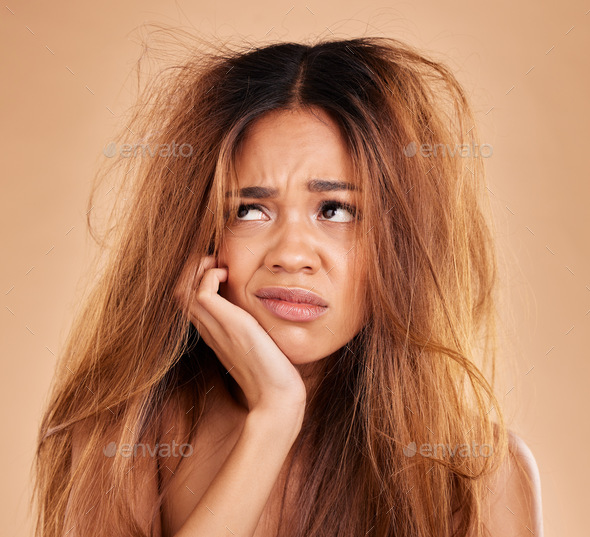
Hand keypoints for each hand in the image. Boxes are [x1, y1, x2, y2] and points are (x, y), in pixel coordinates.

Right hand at [173, 253, 306, 419]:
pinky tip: (229, 276)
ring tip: (221, 267)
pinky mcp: (229, 325)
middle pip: (178, 291)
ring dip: (198, 268)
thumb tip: (260, 307)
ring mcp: (215, 327)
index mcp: (213, 331)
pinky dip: (211, 275)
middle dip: (193, 268)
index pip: (187, 298)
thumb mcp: (256, 340)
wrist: (277, 396)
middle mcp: (208, 329)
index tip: (220, 268)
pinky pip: (202, 292)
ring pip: (182, 289)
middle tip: (218, 263)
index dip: (196, 276)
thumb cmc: (273, 372)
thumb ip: (249, 324)